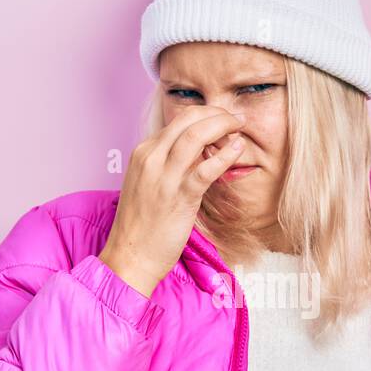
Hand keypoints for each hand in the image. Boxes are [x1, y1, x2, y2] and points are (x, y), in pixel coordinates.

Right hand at [98, 105, 246, 297]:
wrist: (131, 257)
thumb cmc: (141, 226)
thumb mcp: (148, 184)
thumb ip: (168, 165)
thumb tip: (197, 154)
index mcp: (143, 153)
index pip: (178, 120)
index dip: (205, 115)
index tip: (222, 120)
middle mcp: (151, 158)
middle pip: (188, 120)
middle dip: (217, 113)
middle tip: (236, 119)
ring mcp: (164, 177)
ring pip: (196, 135)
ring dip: (223, 126)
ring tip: (240, 128)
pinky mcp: (180, 197)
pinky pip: (207, 168)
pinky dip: (226, 155)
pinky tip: (238, 149)